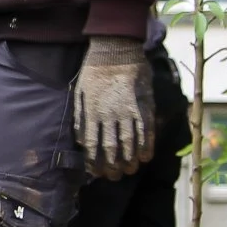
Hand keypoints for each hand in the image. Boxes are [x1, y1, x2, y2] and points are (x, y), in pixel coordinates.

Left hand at [73, 36, 155, 179]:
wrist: (115, 50)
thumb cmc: (94, 71)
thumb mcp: (79, 93)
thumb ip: (80, 118)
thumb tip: (81, 141)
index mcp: (92, 112)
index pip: (92, 144)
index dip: (94, 161)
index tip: (96, 172)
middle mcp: (109, 114)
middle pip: (111, 147)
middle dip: (113, 165)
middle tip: (114, 177)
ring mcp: (127, 110)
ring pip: (129, 141)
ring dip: (130, 159)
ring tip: (130, 171)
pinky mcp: (142, 104)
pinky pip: (145, 129)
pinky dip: (146, 144)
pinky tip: (146, 156)